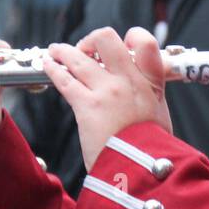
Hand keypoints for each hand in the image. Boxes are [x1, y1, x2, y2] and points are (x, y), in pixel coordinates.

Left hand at [43, 26, 171, 170]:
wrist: (143, 170)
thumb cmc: (152, 150)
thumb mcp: (160, 114)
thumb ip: (149, 95)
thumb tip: (140, 90)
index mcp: (151, 82)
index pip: (145, 42)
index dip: (131, 37)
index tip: (121, 45)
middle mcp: (128, 80)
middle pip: (106, 39)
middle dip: (91, 41)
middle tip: (85, 49)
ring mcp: (107, 91)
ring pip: (78, 56)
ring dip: (64, 52)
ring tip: (57, 51)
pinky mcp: (87, 106)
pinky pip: (64, 79)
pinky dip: (53, 69)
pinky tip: (48, 66)